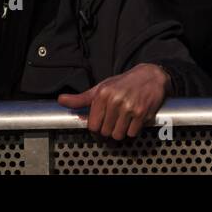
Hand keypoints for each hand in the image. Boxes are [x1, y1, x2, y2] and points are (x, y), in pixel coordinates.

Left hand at [57, 64, 171, 140]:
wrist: (151, 75)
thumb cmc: (123, 83)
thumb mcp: (101, 87)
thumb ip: (81, 98)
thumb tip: (61, 100)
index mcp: (102, 94)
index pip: (92, 126)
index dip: (96, 129)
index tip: (101, 125)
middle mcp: (115, 100)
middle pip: (105, 132)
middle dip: (109, 130)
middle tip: (114, 122)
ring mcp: (129, 107)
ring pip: (118, 135)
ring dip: (121, 131)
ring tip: (124, 121)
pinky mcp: (142, 113)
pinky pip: (132, 133)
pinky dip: (132, 130)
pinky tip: (133, 120)